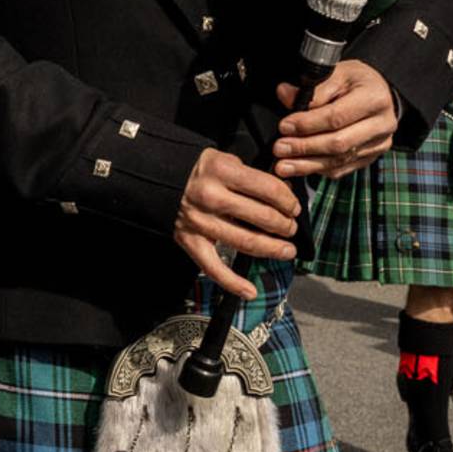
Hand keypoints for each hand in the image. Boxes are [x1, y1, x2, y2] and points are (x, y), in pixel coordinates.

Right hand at [173, 145, 302, 298]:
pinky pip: (213, 268)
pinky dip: (233, 283)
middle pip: (262, 217)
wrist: (159, 179)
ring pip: (246, 242)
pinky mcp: (189, 240)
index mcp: (222, 171)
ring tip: (287, 251)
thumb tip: (285, 196)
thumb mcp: (225, 159)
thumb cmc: (200, 171)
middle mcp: (212, 197)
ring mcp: (200, 221)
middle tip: (290, 228)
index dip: (288, 201)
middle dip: (284, 225)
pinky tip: (250, 292)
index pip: (269, 189)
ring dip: (272, 249)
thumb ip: (252, 175)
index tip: (293, 207)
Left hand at [272, 61, 399, 178]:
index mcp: (374, 98)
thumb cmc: (356, 81)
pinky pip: (343, 168)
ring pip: (339, 160)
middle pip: (339, 143)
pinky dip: (319, 169)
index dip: (308, 124)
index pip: (336, 117)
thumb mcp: (337, 74)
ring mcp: (379, 144)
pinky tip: (300, 166)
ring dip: (307, 165)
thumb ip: (313, 88)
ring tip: (283, 165)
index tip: (284, 127)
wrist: (381, 93)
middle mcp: (382, 124)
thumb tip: (285, 94)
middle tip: (279, 149)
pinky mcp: (372, 157)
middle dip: (305, 148)